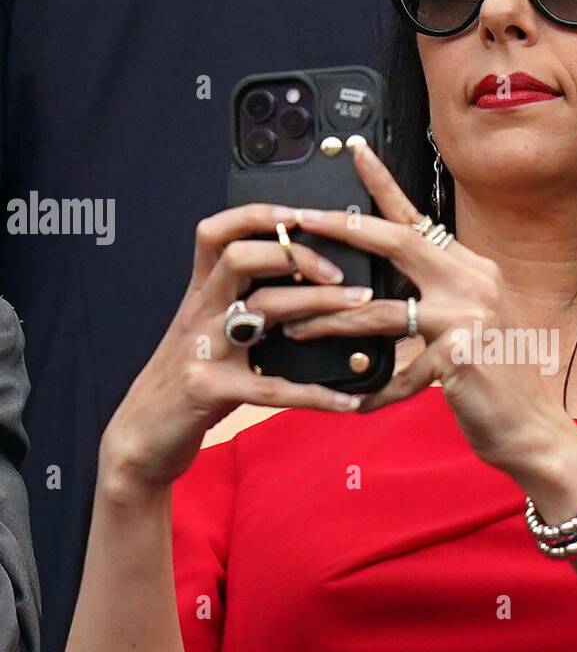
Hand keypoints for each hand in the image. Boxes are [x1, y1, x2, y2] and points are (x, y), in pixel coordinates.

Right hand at [100, 204, 367, 494]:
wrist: (141, 437)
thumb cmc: (189, 383)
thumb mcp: (210, 336)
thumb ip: (245, 310)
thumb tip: (310, 290)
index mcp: (202, 295)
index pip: (217, 233)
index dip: (256, 215)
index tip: (300, 213)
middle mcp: (200, 313)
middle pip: (242, 258)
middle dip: (296, 255)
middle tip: (341, 270)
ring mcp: (202, 349)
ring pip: (262, 309)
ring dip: (319, 303)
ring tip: (360, 306)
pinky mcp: (208, 389)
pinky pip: (272, 389)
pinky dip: (316, 395)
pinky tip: (348, 401)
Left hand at [261, 136, 576, 491]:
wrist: (531, 428)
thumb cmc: (493, 380)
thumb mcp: (467, 325)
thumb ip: (433, 297)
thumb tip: (379, 282)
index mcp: (471, 269)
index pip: (419, 218)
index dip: (384, 183)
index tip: (354, 151)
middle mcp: (473, 283)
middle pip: (398, 243)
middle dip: (342, 230)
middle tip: (299, 221)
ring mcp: (469, 318)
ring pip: (380, 310)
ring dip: (330, 321)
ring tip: (294, 326)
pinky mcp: (458, 358)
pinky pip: (398, 372)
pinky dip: (375, 390)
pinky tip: (357, 402)